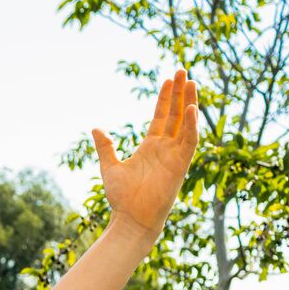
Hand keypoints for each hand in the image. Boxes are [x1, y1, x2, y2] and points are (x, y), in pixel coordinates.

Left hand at [92, 69, 199, 240]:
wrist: (131, 218)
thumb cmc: (122, 198)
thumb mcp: (110, 167)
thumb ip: (105, 147)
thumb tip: (95, 128)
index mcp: (150, 147)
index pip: (161, 116)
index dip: (165, 98)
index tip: (168, 79)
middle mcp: (165, 148)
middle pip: (176, 114)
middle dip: (179, 92)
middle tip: (183, 70)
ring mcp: (174, 155)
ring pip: (186, 123)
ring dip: (189, 102)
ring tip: (191, 81)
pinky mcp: (180, 165)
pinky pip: (189, 141)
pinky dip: (193, 125)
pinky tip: (192, 108)